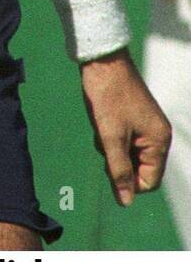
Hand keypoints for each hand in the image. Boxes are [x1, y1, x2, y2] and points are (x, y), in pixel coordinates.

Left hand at [80, 49, 171, 205]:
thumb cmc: (107, 96)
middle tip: (104, 142)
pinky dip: (110, 136)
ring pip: (128, 154)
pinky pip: (124, 139)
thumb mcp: (110, 137)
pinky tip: (102, 121)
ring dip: (112, 148)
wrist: (102, 60)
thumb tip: (126, 201)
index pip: (149, 181)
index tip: (109, 167)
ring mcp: (147, 125)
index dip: (128, 181)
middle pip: (139, 168)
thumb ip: (118, 170)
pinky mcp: (134, 117)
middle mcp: (158, 134)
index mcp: (159, 141)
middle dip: (118, 161)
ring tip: (103, 127)